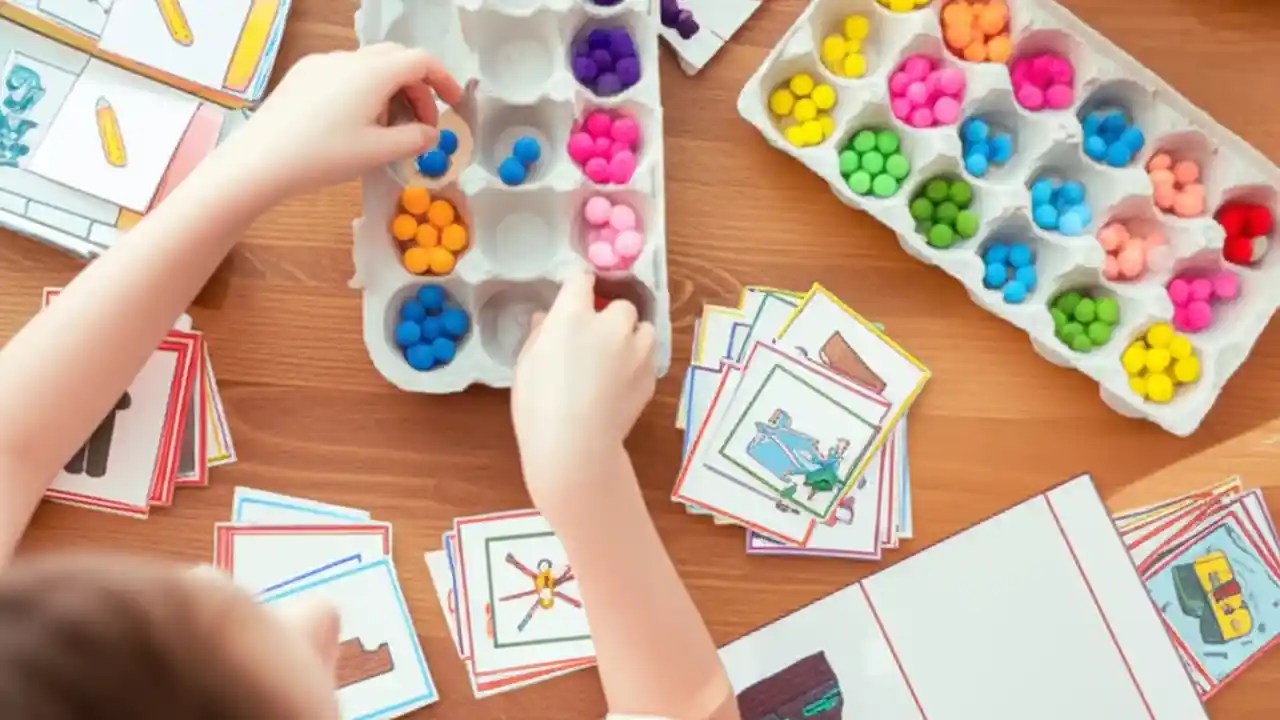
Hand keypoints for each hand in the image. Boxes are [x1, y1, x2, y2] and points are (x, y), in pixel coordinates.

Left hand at [220, 43, 462, 200]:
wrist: (260, 160)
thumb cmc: (323, 156)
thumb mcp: (377, 152)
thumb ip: (414, 140)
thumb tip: (431, 134)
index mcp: (373, 72)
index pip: (421, 60)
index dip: (444, 79)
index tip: (454, 103)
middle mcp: (350, 59)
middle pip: (397, 59)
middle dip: (417, 88)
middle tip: (422, 123)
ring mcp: (323, 63)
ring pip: (371, 67)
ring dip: (391, 91)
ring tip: (388, 129)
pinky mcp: (303, 75)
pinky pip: (346, 74)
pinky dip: (365, 91)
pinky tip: (356, 124)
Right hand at [512, 273, 656, 515]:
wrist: (575, 446)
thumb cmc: (538, 404)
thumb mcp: (526, 364)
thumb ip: (540, 334)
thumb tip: (546, 318)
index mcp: (573, 315)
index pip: (582, 279)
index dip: (579, 287)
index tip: (576, 297)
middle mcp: (611, 325)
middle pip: (621, 305)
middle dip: (611, 317)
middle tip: (596, 338)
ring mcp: (636, 350)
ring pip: (644, 329)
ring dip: (632, 337)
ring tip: (617, 358)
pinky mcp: (650, 375)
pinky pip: (649, 358)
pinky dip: (638, 363)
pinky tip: (621, 383)